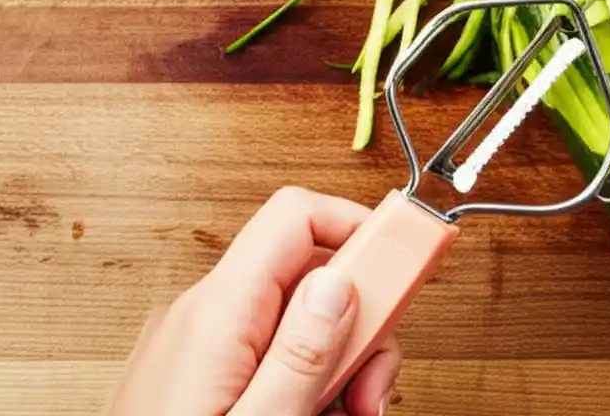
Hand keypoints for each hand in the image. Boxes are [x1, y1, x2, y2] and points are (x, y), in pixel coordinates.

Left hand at [108, 187, 400, 415]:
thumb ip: (300, 356)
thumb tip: (338, 283)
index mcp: (216, 315)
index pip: (295, 217)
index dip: (359, 227)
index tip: (408, 265)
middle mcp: (205, 316)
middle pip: (312, 276)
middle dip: (360, 328)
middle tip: (370, 392)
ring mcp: (201, 343)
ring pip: (301, 320)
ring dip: (340, 367)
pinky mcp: (203, 370)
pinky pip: (273, 353)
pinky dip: (306, 384)